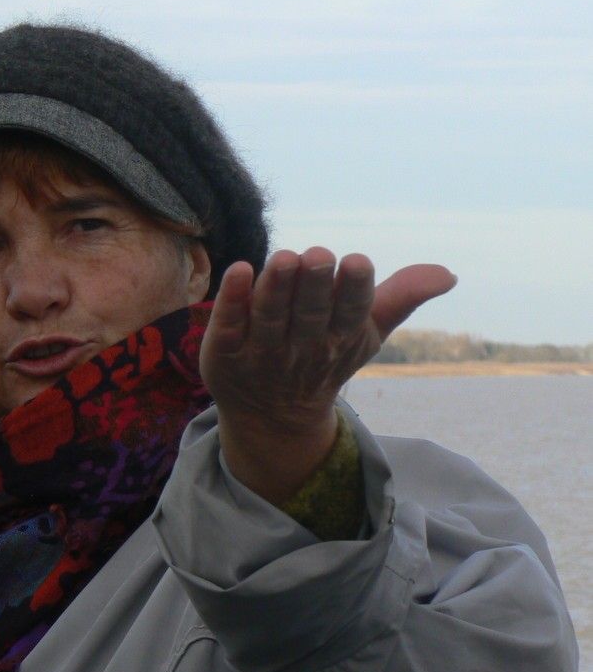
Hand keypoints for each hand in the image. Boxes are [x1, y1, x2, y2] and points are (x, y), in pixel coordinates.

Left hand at [200, 248, 455, 503]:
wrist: (272, 417)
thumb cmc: (325, 356)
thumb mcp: (366, 332)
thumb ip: (401, 298)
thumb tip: (449, 274)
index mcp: (340, 338)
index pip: (350, 312)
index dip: (353, 289)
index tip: (358, 262)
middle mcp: (301, 346)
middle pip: (309, 313)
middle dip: (314, 284)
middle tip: (318, 254)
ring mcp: (260, 351)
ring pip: (269, 318)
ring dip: (275, 288)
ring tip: (282, 258)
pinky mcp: (223, 352)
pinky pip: (228, 325)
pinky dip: (231, 300)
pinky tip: (238, 270)